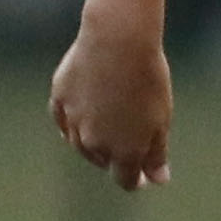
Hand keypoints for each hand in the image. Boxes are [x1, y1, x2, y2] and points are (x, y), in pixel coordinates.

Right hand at [51, 13, 174, 188]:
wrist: (118, 41)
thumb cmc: (147, 78)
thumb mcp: (161, 119)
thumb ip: (156, 154)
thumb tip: (157, 180)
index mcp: (123, 152)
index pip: (125, 180)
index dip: (135, 179)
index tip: (142, 173)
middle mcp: (94, 143)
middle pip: (103, 159)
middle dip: (114, 154)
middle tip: (127, 134)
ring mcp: (73, 122)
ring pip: (80, 142)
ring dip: (93, 139)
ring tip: (107, 120)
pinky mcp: (59, 99)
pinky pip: (63, 119)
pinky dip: (72, 121)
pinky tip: (82, 112)